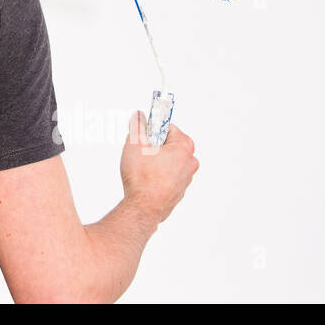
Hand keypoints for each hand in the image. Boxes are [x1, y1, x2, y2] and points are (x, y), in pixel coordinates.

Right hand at [119, 110, 197, 225]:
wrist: (144, 207)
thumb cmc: (143, 177)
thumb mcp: (135, 143)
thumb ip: (137, 125)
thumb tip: (139, 116)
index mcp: (184, 147)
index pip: (167, 127)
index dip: (151, 130)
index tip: (142, 135)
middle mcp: (190, 162)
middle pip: (168, 144)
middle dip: (153, 146)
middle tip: (140, 153)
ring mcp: (186, 178)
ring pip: (167, 161)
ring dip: (154, 161)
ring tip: (141, 168)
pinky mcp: (179, 191)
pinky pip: (167, 176)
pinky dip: (157, 175)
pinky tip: (145, 180)